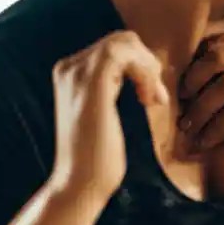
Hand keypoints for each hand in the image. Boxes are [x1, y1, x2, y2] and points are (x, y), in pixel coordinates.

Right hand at [49, 31, 168, 200]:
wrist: (80, 185)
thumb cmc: (97, 157)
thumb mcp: (106, 112)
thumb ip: (114, 85)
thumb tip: (144, 68)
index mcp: (70, 72)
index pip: (115, 47)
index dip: (141, 65)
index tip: (151, 98)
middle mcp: (68, 67)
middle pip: (122, 39)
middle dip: (147, 65)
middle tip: (155, 99)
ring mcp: (76, 73)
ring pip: (124, 42)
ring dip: (148, 70)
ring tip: (152, 100)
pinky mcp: (91, 82)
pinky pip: (124, 53)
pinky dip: (145, 72)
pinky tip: (148, 100)